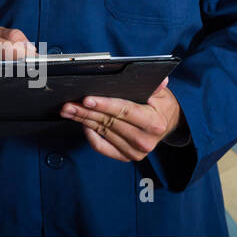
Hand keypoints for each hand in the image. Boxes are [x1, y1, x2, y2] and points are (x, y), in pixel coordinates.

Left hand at [60, 77, 181, 160]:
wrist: (168, 125)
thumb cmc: (160, 106)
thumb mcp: (161, 94)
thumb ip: (156, 87)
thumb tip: (160, 79)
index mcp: (154, 123)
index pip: (125, 111)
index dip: (104, 105)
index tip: (87, 100)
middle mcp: (145, 140)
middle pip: (109, 122)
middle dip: (86, 112)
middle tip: (68, 104)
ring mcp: (135, 151)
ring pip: (102, 132)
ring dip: (83, 120)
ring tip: (69, 111)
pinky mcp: (127, 156)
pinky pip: (102, 147)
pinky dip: (90, 135)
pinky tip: (83, 124)